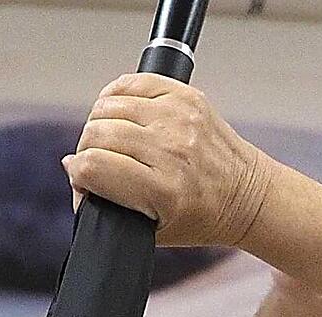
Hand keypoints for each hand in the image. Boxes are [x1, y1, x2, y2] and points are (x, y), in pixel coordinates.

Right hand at [63, 74, 278, 247]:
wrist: (248, 196)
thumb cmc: (202, 217)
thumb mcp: (152, 229)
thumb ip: (107, 204)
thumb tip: (73, 167)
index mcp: (165, 190)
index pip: (94, 166)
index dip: (80, 175)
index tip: (85, 180)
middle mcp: (172, 151)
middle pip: (98, 134)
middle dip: (87, 150)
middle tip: (96, 162)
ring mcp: (180, 119)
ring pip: (109, 106)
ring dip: (100, 123)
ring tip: (110, 141)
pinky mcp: (186, 97)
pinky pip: (131, 83)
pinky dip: (117, 96)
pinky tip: (121, 114)